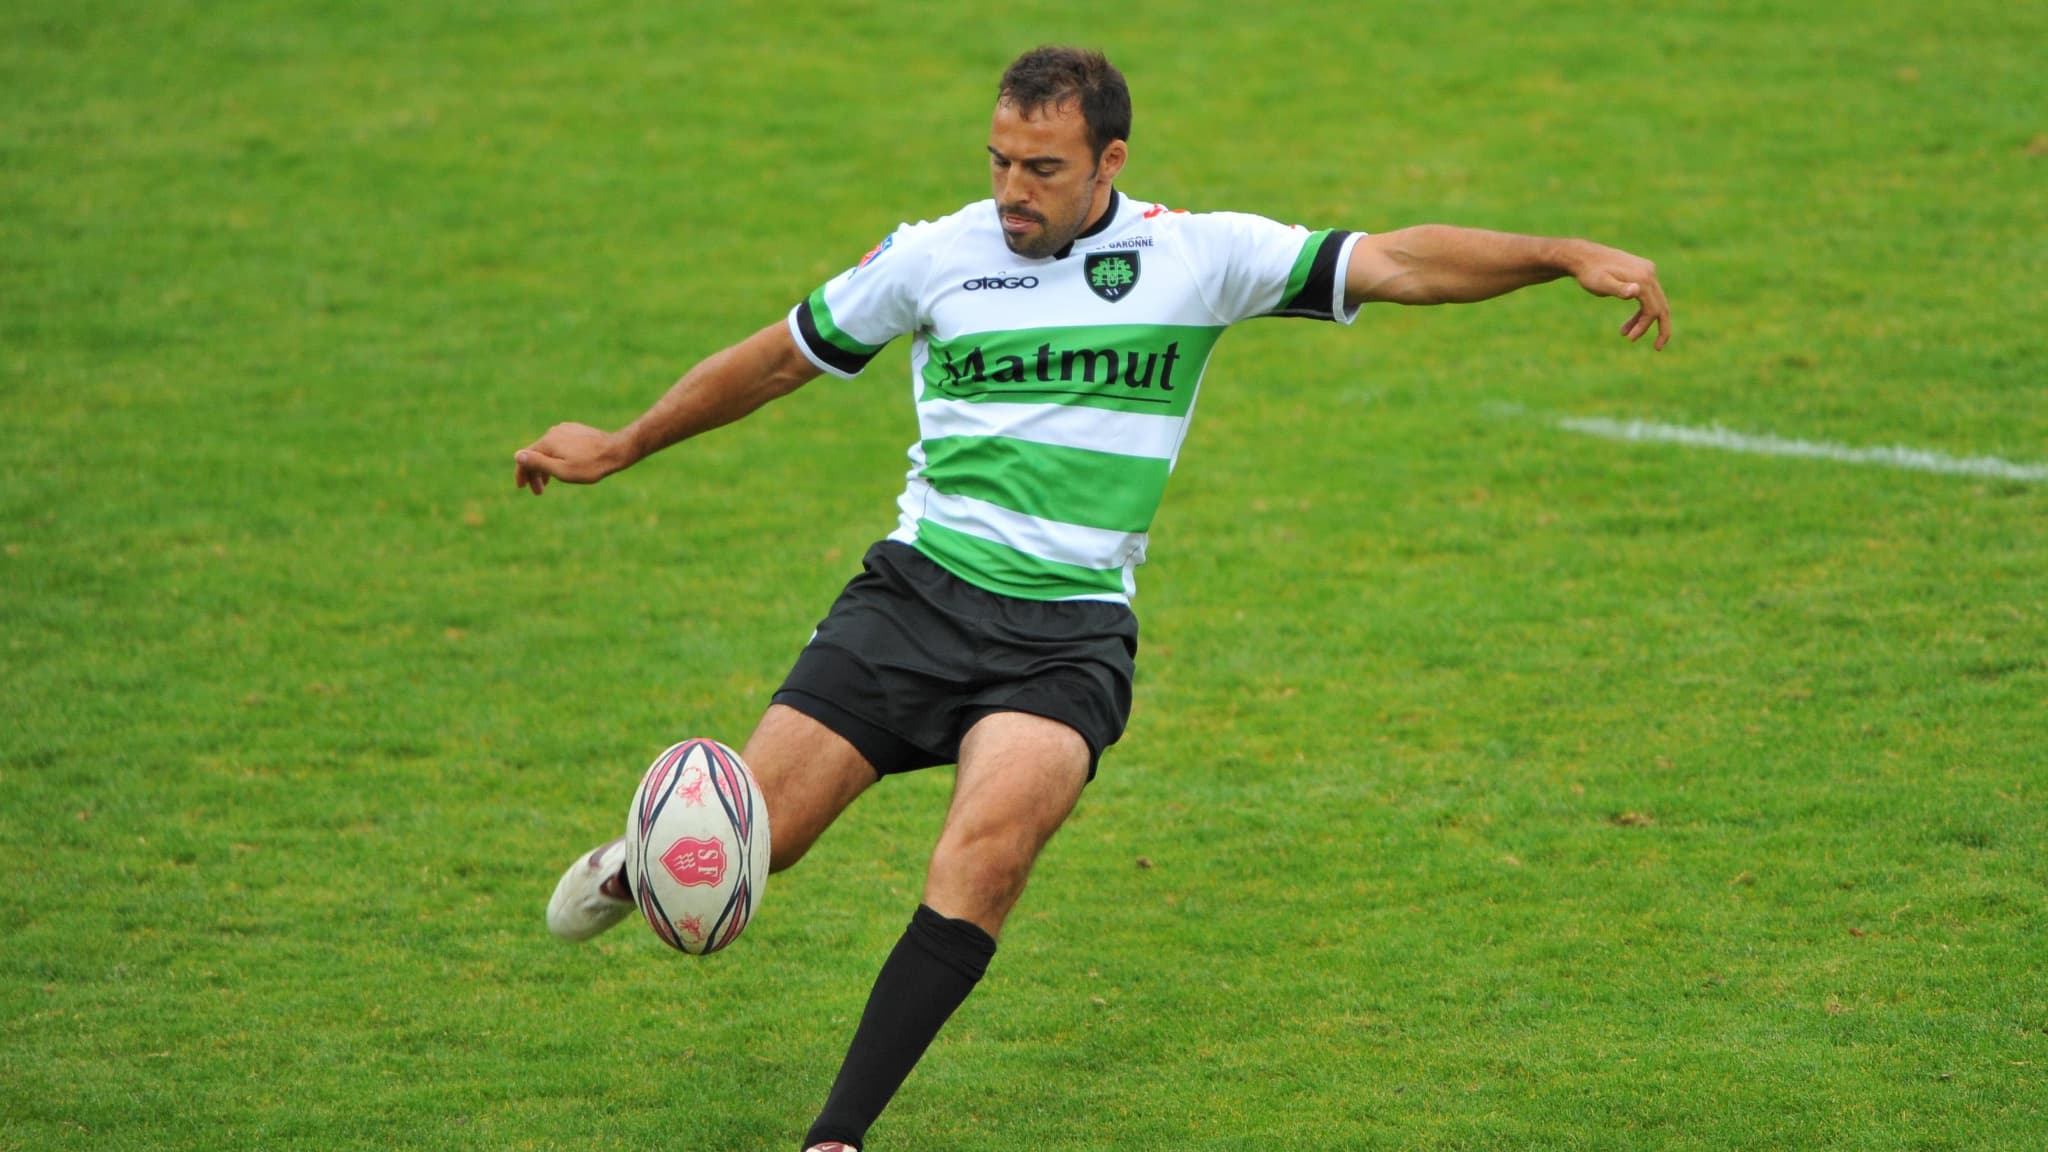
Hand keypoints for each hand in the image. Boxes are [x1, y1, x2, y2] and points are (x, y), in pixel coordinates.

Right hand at [513, 422, 627, 494]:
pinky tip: (562, 467)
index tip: (522, 487)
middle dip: (535, 473)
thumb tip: (517, 456)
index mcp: (547, 442)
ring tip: (548, 483)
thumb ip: (538, 463)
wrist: (616, 450)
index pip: (525, 457)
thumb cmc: (590, 465)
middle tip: (539, 492)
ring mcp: (565, 429)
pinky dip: (556, 457)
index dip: (521, 473)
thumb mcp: (561, 470)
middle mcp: (553, 432)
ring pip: (549, 449)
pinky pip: (559, 445)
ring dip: (546, 466)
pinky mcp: (575, 430)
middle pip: (536, 453)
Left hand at [1569, 241, 1672, 350]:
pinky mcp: (1641, 272)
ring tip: (1627, 335)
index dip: (1645, 326)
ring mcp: (1647, 271)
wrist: (1583, 257)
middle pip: (1661, 305)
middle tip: (1657, 348)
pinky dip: (1640, 311)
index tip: (1630, 338)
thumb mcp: (1600, 284)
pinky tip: (1627, 325)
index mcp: (1643, 277)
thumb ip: (1618, 289)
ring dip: (1644, 320)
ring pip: (1654, 302)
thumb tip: (1636, 291)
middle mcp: (1649, 272)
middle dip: (1661, 328)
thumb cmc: (1589, 273)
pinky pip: (1647, 296)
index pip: (1653, 307)